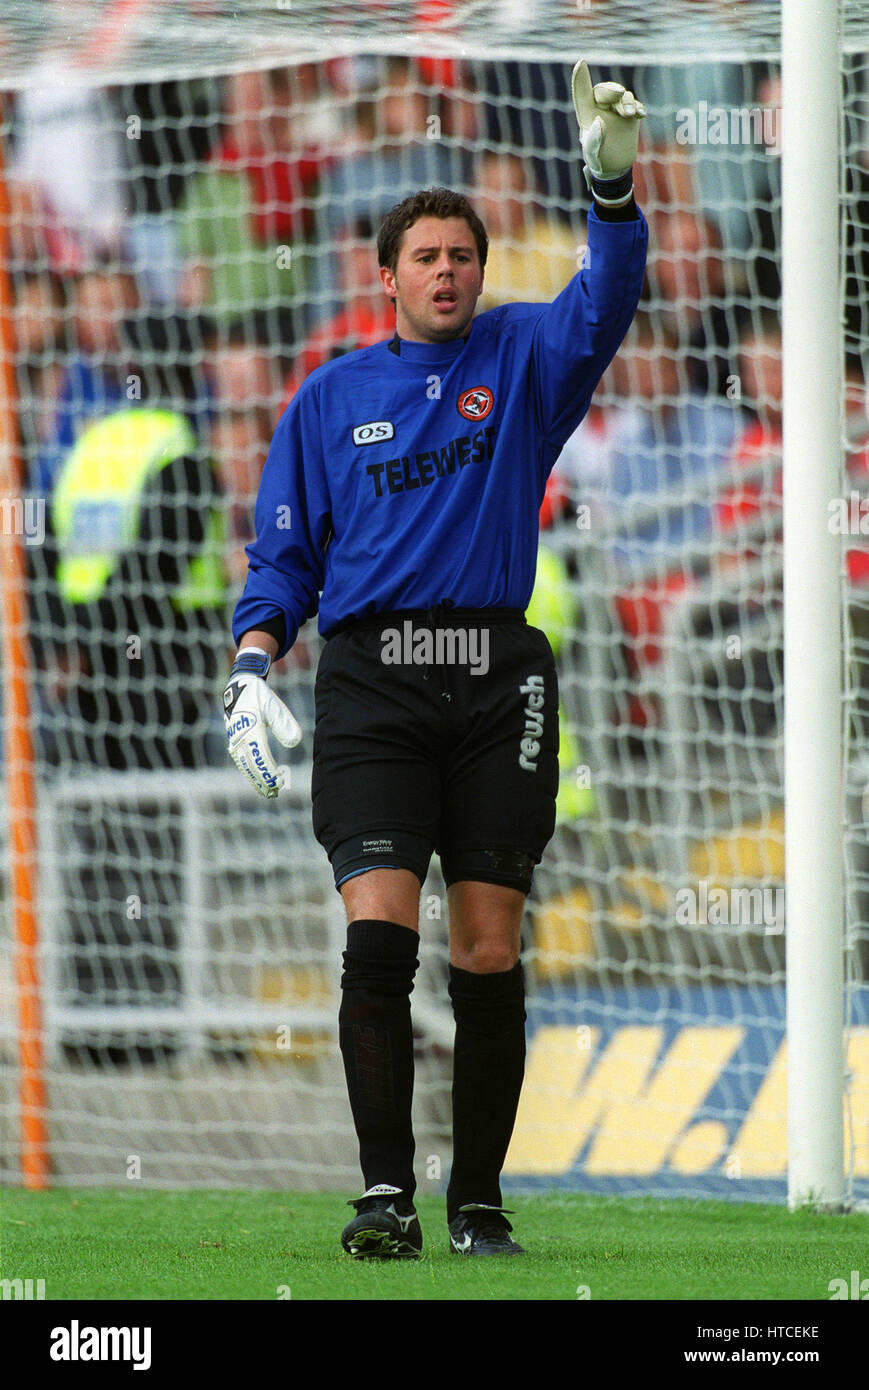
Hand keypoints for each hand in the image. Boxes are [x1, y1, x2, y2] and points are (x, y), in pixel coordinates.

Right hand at [223, 648, 301, 797]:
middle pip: (252, 764)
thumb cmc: (259, 697)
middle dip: (264, 780)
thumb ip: (284, 723)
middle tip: (276, 792)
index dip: (270, 771)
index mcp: (250, 729)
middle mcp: (240, 738)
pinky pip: (240, 761)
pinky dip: (248, 773)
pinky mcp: (234, 742)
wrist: (239, 687)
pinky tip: (256, 781)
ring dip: (256, 779)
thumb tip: (295, 742)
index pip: (262, 756)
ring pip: (245, 765)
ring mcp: (234, 741)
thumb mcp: (274, 706)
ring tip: (267, 792)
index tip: (280, 782)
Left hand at [572, 60, 644, 196]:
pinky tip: (640, 115)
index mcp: (586, 113)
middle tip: (619, 94)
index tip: (581, 63)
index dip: (581, 78)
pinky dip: (639, 107)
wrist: (615, 167)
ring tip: (631, 114)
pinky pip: (636, 104)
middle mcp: (601, 107)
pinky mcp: (630, 114)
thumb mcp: (593, 154)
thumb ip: (595, 139)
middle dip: (613, 89)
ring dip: (628, 102)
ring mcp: (616, 109)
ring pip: (623, 96)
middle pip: (606, 90)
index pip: (582, 92)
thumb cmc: (598, 159)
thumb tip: (600, 120)